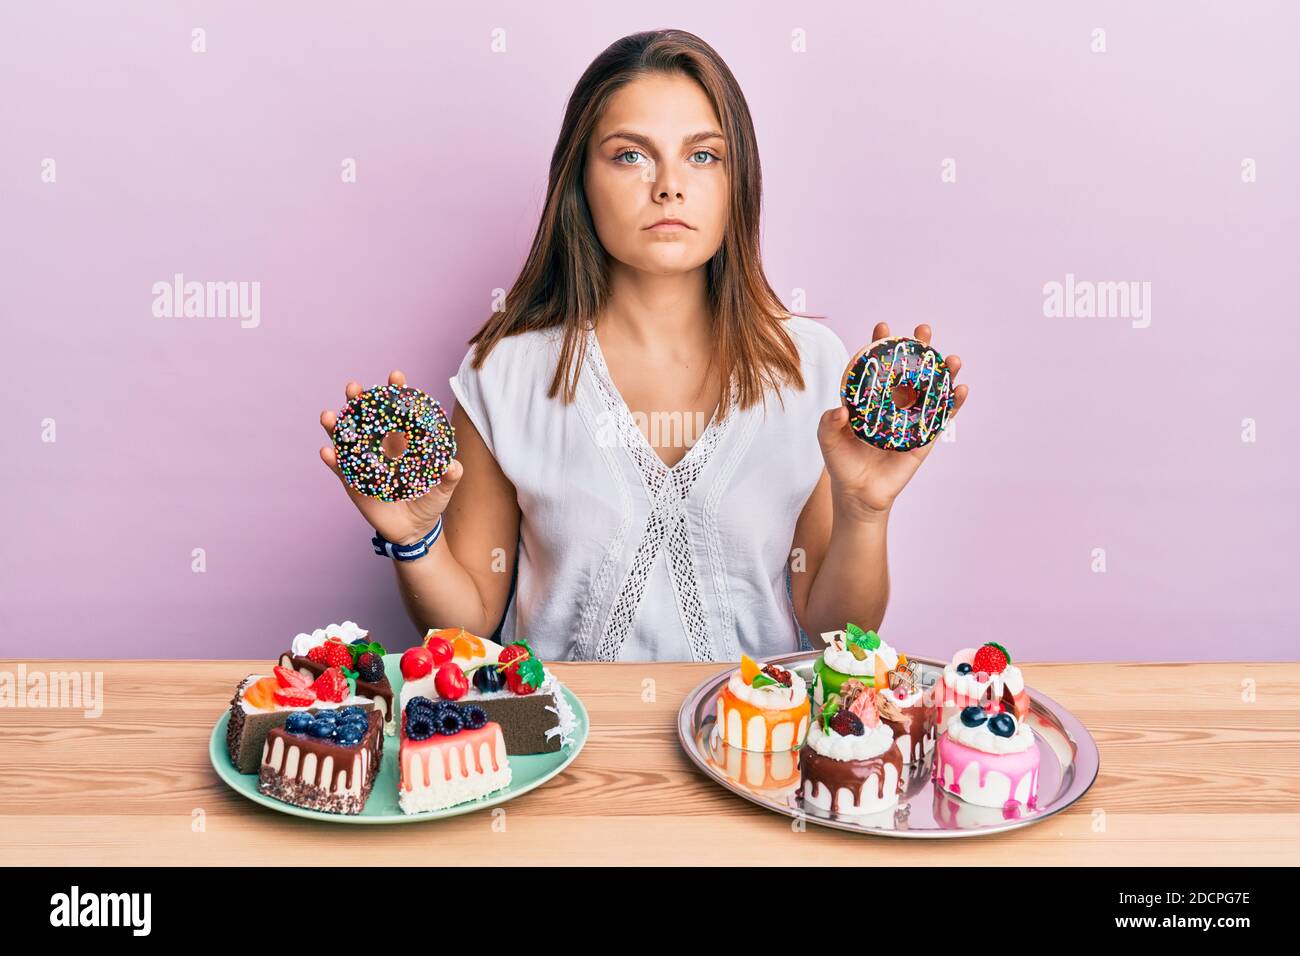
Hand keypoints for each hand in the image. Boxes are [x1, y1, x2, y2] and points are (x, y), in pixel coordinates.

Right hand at [319, 369, 463, 544]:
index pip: (398, 410)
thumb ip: (450, 475)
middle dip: (357, 400)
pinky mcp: (353, 482)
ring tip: (329, 416)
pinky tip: (327, 451)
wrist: (415, 528)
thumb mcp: (444, 487)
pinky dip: (333, 459)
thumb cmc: (431, 500)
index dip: (396, 391)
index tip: (395, 376)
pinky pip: (340, 469)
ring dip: (335, 425)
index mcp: (403, 440)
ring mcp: (364, 462)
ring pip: (346, 438)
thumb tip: (452, 465)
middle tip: (353, 388)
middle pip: (365, 417)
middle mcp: (380, 445)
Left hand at [817, 323, 967, 520]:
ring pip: (930, 390)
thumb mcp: (828, 440)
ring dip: (943, 372)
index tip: (883, 327)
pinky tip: (961, 388)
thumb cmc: (841, 463)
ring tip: (952, 358)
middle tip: (924, 331)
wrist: (859, 494)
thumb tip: (841, 410)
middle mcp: (893, 403)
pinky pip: (941, 417)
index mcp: (869, 398)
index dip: (879, 346)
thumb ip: (828, 423)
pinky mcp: (925, 437)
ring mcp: (911, 419)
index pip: (876, 366)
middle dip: (918, 349)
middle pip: (908, 371)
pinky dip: (953, 403)